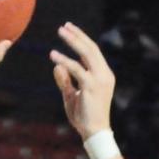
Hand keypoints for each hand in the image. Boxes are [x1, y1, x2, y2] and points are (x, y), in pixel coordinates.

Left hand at [49, 22, 115, 140]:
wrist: (94, 132)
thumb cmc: (84, 117)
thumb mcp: (72, 95)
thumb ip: (65, 81)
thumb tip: (57, 66)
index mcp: (104, 75)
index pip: (93, 52)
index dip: (81, 39)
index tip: (70, 29)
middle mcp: (105, 75)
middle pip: (91, 48)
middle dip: (77, 35)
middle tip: (63, 26)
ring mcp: (100, 80)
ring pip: (87, 53)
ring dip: (73, 41)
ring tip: (60, 32)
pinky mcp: (91, 86)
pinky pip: (76, 69)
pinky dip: (64, 60)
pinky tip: (53, 55)